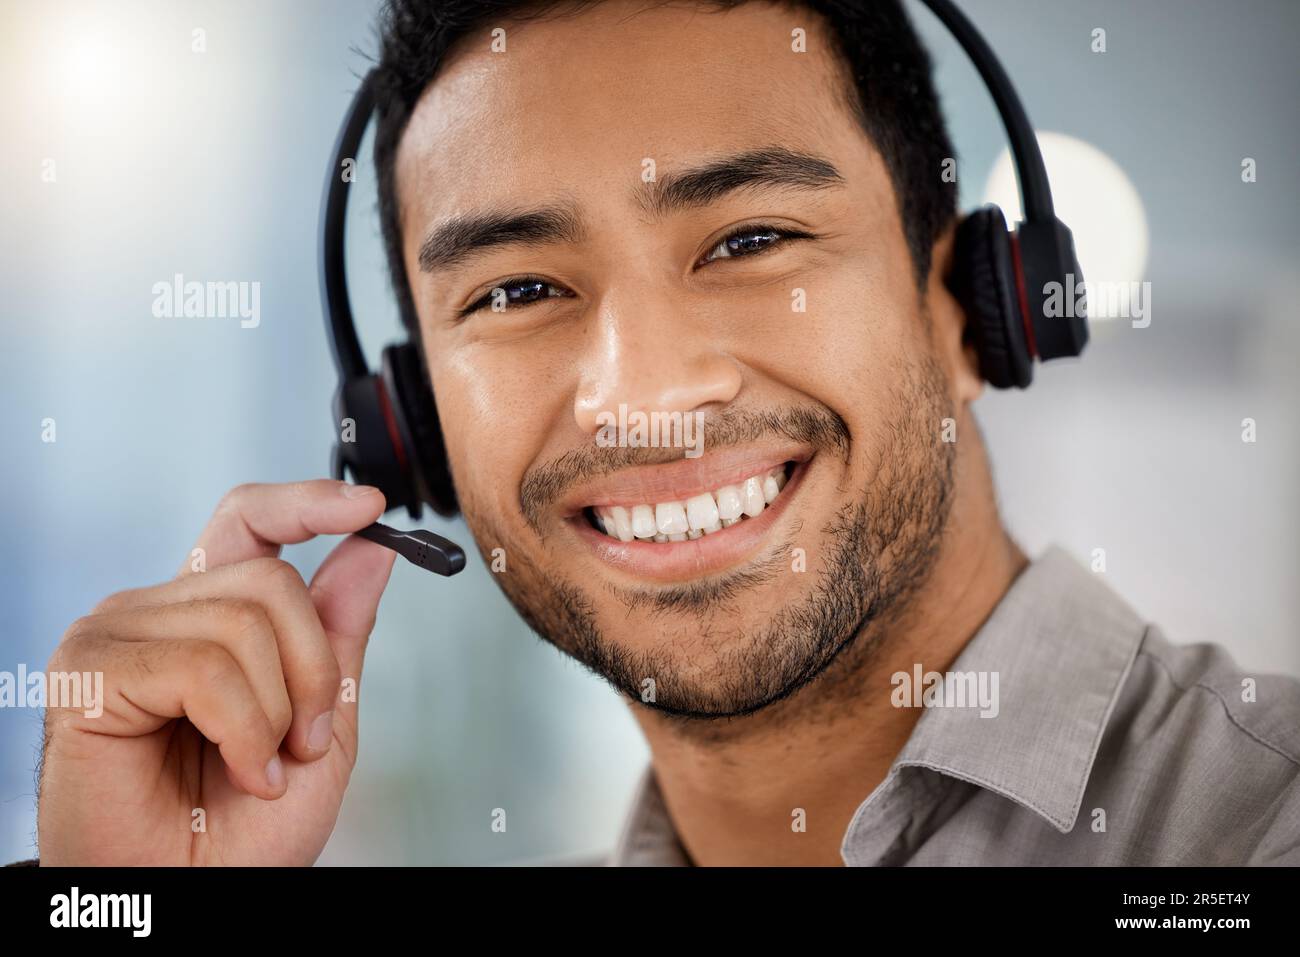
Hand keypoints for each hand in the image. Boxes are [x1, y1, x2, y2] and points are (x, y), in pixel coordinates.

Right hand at [36, 479, 396, 864]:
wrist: (189, 894)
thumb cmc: (239, 827)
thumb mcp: (324, 721)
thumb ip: (339, 635)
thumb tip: (370, 550)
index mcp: (210, 616)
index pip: (251, 523)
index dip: (308, 504)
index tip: (370, 507)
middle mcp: (161, 612)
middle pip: (269, 576)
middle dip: (314, 667)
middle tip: (305, 738)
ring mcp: (119, 633)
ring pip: (245, 618)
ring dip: (279, 710)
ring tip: (259, 763)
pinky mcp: (90, 669)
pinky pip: (204, 667)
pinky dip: (243, 729)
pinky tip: (237, 767)